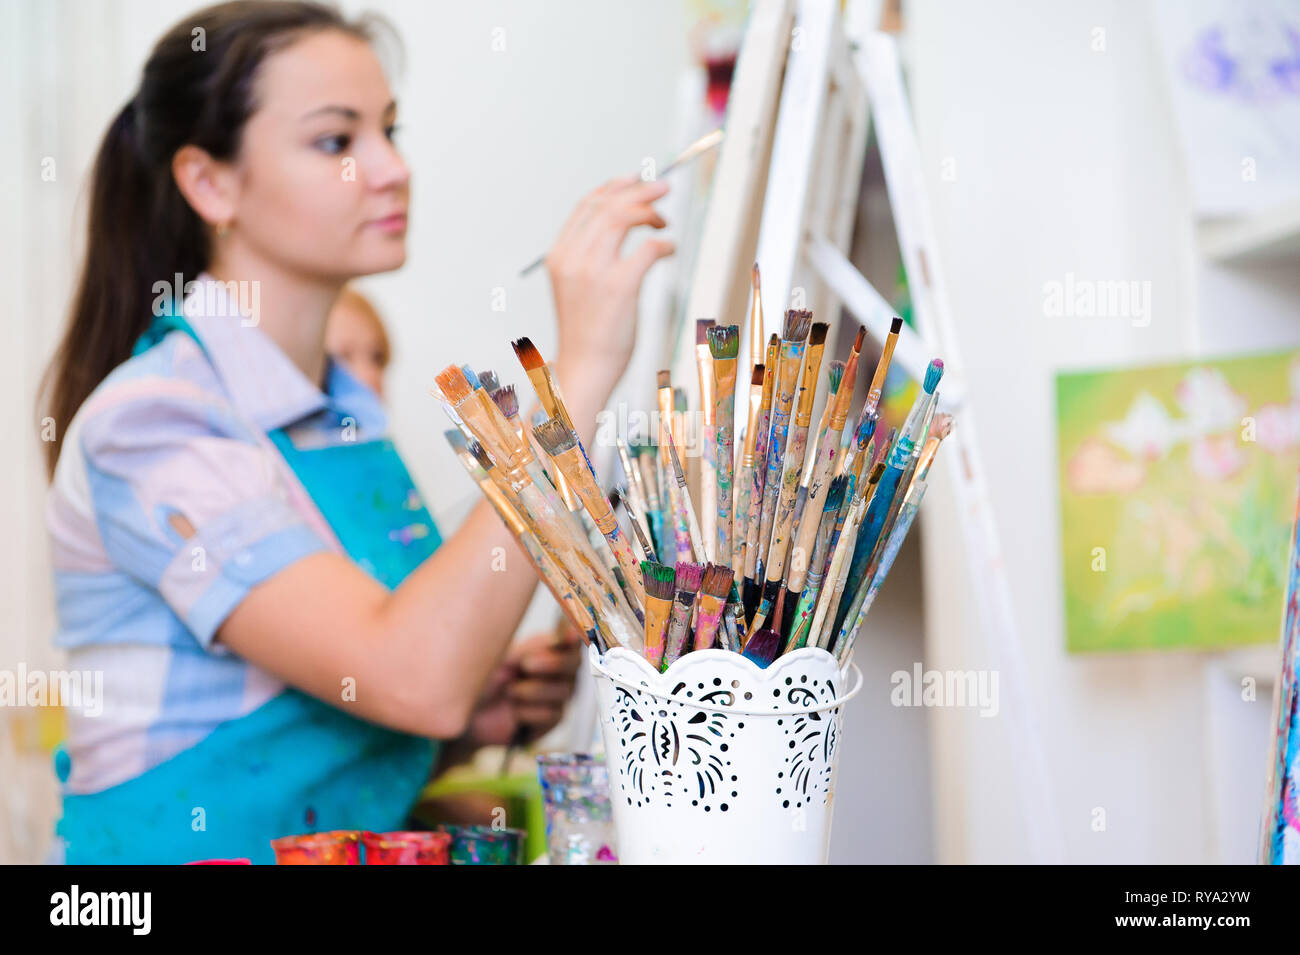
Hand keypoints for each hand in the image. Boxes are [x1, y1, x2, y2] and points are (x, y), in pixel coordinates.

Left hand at [464, 624, 583, 747]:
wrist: (471, 713)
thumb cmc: (485, 679)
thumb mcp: (505, 658)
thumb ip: (534, 648)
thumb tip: (562, 634)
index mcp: (548, 649)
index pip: (571, 639)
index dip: (573, 636)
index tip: (567, 634)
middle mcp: (559, 671)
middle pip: (574, 663)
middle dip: (553, 663)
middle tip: (525, 664)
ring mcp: (558, 696)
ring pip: (562, 691)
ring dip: (532, 691)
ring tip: (509, 691)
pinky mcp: (552, 720)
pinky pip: (551, 714)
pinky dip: (528, 712)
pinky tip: (513, 712)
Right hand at [546, 176, 674, 387]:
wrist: (585, 369)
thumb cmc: (587, 332)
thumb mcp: (576, 286)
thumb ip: (589, 256)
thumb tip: (621, 223)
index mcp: (559, 256)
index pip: (587, 206)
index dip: (614, 188)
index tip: (634, 181)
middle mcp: (573, 259)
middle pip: (608, 205)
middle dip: (639, 191)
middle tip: (663, 189)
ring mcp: (595, 272)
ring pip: (625, 217)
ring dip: (650, 211)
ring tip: (665, 219)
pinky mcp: (621, 287)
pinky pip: (648, 248)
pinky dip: (664, 244)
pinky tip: (669, 250)